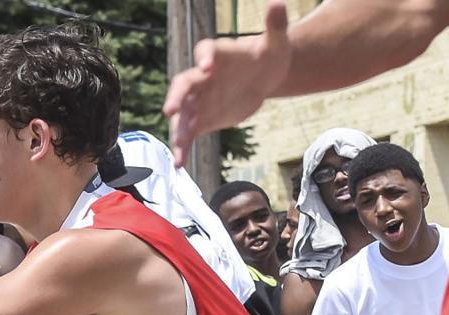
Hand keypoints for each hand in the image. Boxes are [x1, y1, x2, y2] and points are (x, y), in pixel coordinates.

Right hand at [163, 0, 291, 167]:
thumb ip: (274, 25)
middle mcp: (203, 77)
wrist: (263, 77)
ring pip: (183, 114)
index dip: (204, 58)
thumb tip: (278, 3)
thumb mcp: (276, 41)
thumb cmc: (268, 55)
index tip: (207, 66)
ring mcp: (200, 99)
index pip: (206, 51)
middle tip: (171, 111)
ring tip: (178, 148)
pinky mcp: (202, 119)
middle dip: (176, 97)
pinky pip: (189, 133)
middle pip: (183, 84)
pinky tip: (180, 164)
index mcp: (218, 54)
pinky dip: (184, 148)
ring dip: (178, 130)